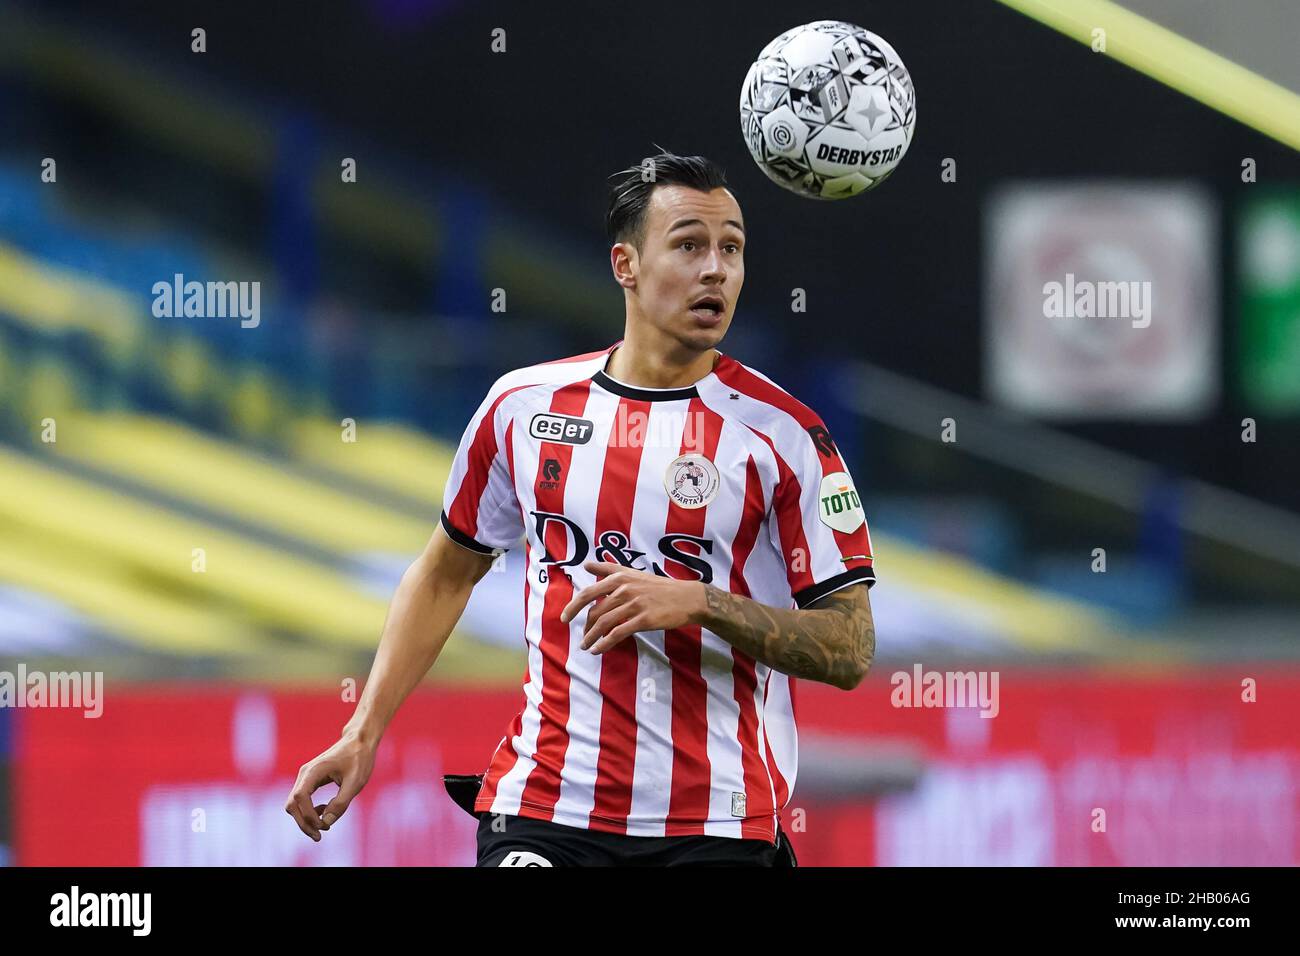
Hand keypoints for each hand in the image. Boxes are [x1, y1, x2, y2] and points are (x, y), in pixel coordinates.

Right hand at [284, 731, 376, 840]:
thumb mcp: (355, 782)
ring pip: (295, 804)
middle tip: (319, 836)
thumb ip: (341, 803)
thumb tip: (326, 823)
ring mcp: (306, 776)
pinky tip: (325, 811)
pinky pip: (301, 800)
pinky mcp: (310, 780)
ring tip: (324, 827)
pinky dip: (309, 811)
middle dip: (304, 823)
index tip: (323, 827)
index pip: (300, 798)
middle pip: (292, 804)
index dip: (308, 816)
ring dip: (305, 819)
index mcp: (313, 771)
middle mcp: (305, 774)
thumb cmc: (359, 759)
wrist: (359, 741)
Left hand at [559, 560, 706, 653]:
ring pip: (604, 624)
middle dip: (584, 627)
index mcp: (619, 577)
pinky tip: (598, 650)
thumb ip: (608, 569)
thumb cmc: (659, 586)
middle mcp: (624, 589)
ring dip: (591, 638)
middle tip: (581, 638)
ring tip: (587, 647)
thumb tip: (585, 564)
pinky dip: (604, 644)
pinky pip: (618, 634)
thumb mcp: (633, 573)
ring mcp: (634, 604)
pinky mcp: (643, 619)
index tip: (564, 618)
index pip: (588, 593)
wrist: (686, 598)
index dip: (573, 606)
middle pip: (594, 611)